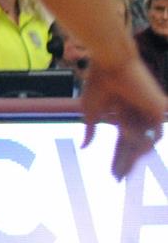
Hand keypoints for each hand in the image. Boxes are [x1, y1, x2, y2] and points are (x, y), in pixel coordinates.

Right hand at [80, 54, 167, 179]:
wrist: (111, 63)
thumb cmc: (99, 82)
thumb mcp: (90, 110)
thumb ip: (90, 129)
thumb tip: (83, 148)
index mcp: (124, 116)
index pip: (123, 143)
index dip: (118, 159)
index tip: (113, 176)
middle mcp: (139, 118)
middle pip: (134, 147)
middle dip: (125, 163)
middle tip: (116, 179)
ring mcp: (149, 114)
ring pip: (145, 143)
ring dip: (132, 155)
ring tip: (121, 164)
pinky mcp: (159, 110)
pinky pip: (156, 134)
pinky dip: (144, 141)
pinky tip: (131, 145)